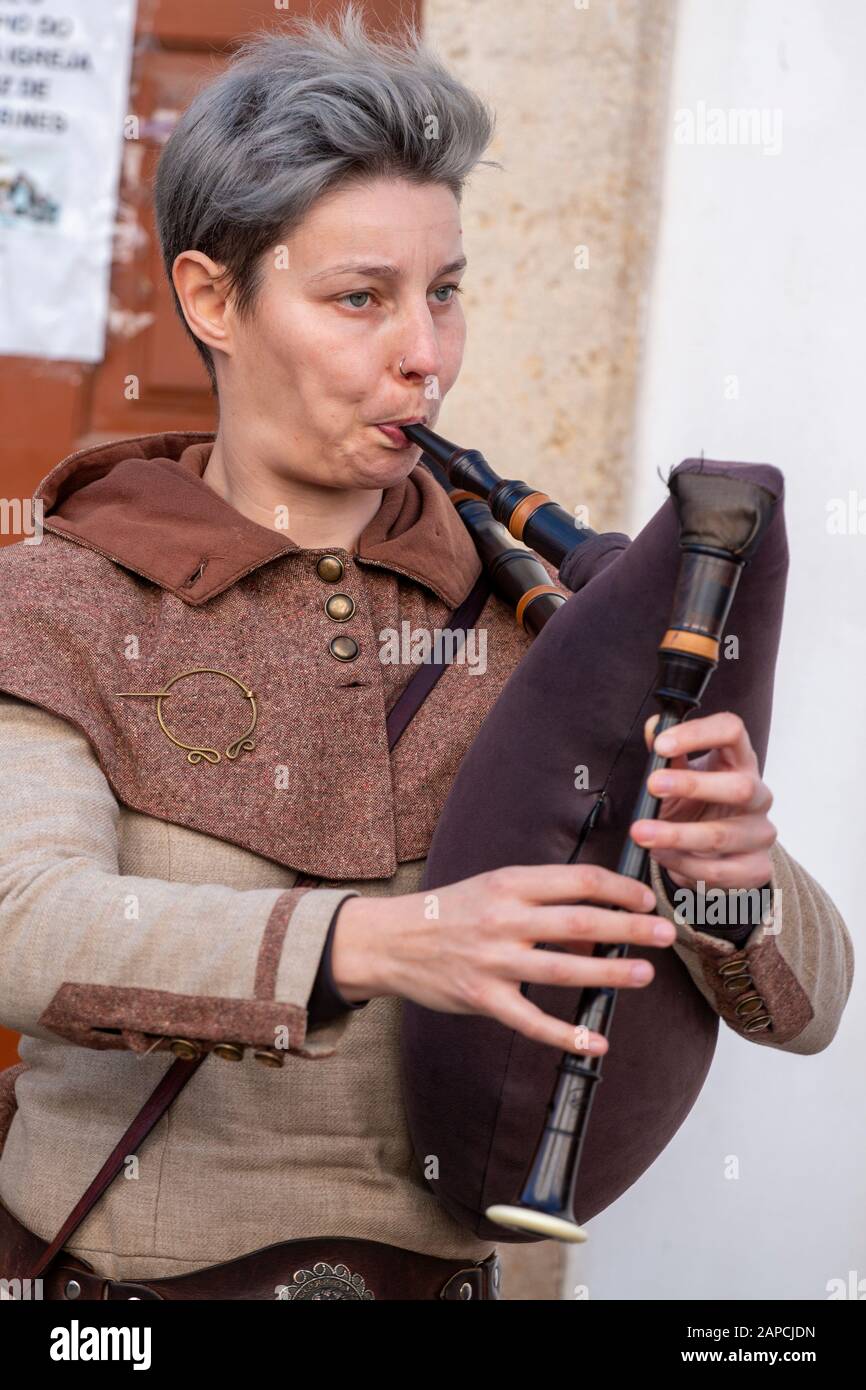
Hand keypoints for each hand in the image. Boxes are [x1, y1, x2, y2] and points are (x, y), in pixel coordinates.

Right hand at [330, 863, 677, 1054]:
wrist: (391, 940)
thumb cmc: (449, 912)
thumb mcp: (492, 887)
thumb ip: (539, 897)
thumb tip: (597, 911)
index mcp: (509, 884)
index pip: (578, 880)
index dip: (619, 888)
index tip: (645, 897)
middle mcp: (504, 918)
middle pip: (580, 922)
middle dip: (630, 927)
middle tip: (665, 932)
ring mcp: (493, 960)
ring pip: (563, 968)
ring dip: (610, 973)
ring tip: (642, 975)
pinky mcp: (481, 998)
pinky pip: (530, 1020)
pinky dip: (565, 1035)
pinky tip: (594, 1041)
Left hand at [630, 711, 776, 891]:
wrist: (714, 854)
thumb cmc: (695, 806)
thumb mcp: (679, 776)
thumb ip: (668, 754)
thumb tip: (654, 727)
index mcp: (739, 761)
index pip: (732, 731)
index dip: (698, 734)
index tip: (662, 745)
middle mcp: (758, 795)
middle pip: (740, 787)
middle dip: (692, 786)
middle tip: (652, 786)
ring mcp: (760, 833)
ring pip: (721, 836)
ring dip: (676, 835)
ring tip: (642, 833)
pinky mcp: (756, 868)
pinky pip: (718, 871)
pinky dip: (683, 864)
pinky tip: (661, 856)